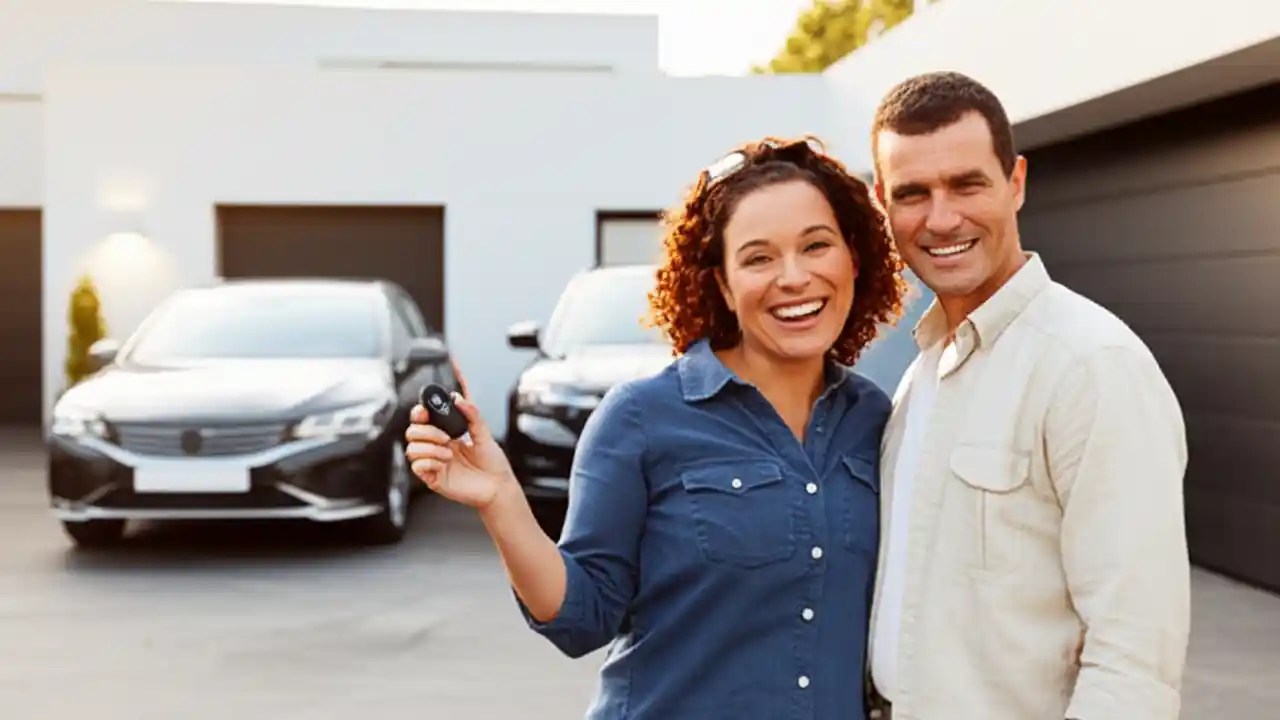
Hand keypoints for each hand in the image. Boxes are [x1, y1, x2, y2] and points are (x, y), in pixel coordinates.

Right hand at [405, 361, 517, 509]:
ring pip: (411, 450)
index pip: (422, 420)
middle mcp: (436, 448)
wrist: (499, 486)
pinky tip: (444, 464)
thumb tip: (458, 398)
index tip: (425, 411)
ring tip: (449, 454)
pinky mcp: (433, 479)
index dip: (418, 413)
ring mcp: (433, 463)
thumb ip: (472, 414)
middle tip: (446, 437)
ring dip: (429, 448)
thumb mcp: (484, 433)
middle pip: (412, 432)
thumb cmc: (493, 462)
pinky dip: (429, 462)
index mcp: (445, 434)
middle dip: (426, 431)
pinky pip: (417, 467)